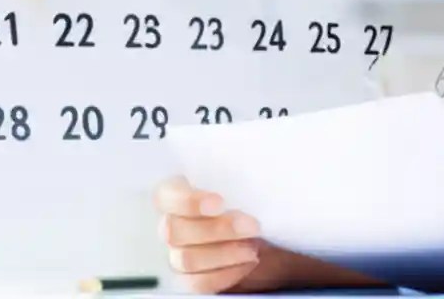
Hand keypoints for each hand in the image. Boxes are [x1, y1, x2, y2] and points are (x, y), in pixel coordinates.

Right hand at [153, 175, 384, 293]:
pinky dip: (224, 274)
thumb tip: (268, 159)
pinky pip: (196, 283)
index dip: (188, 200)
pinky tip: (248, 263)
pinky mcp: (192, 279)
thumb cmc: (262, 204)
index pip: (166, 195)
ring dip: (222, 253)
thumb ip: (251, 174)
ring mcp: (179, 253)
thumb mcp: (259, 185)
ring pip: (185, 259)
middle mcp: (174, 224)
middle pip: (174, 230)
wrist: (278, 236)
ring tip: (254, 248)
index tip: (220, 202)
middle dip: (217, 228)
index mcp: (181, 193)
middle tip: (252, 225)